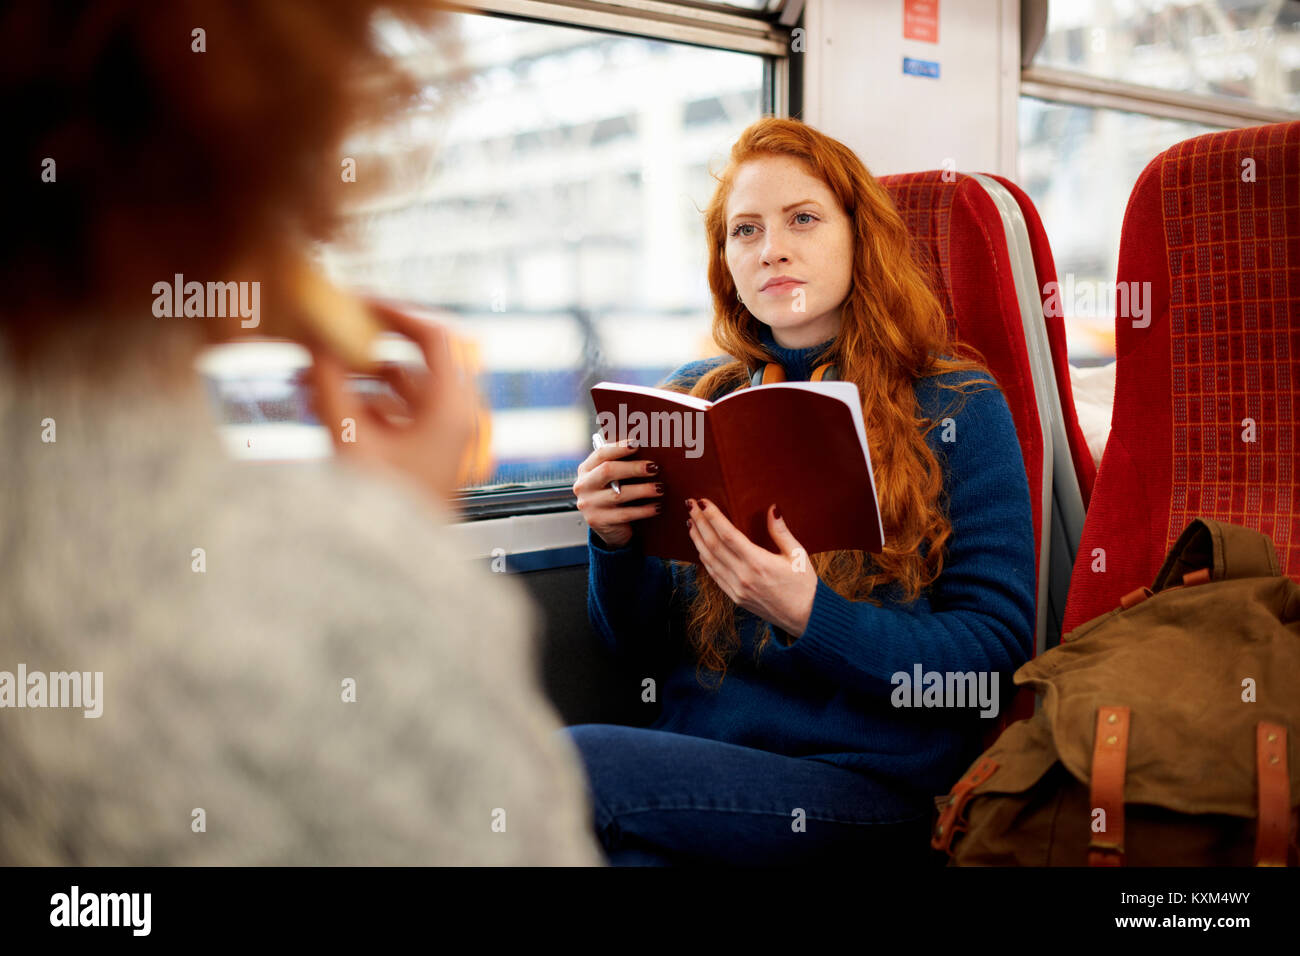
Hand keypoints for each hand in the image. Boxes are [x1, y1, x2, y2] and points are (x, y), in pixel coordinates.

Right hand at [306, 302, 477, 509]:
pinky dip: (365, 404)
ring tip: (310, 373)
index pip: (436, 336)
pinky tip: (322, 402)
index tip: (358, 300)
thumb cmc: (383, 512)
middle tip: (330, 332)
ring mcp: (445, 439)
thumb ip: (330, 381)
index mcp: (454, 409)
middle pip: (417, 360)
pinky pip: (399, 415)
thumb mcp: (347, 438)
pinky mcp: (429, 456)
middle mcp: (458, 419)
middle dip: (366, 346)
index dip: (396, 311)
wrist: (397, 571)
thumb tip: (315, 335)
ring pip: (403, 389)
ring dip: (358, 377)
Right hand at [573, 440, 663, 548]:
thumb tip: (648, 450)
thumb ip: (622, 465)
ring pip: (619, 494)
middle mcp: (583, 486)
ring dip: (643, 490)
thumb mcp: (613, 479)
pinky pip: (625, 514)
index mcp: (586, 470)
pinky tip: (657, 507)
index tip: (638, 444)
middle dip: (634, 468)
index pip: (601, 454)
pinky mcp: (598, 521)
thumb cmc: (615, 496)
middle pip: (608, 471)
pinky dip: (644, 510)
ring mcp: (589, 505)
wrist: (608, 528)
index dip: (619, 448)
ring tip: (660, 488)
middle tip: (655, 467)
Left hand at [687, 498, 817, 638]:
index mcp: (759, 563)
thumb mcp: (797, 554)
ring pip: (709, 560)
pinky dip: (705, 558)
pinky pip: (714, 575)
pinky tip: (701, 547)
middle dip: (699, 522)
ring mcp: (736, 588)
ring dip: (698, 539)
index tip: (702, 501)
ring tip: (691, 522)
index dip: (712, 517)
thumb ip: (781, 531)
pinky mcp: (735, 597)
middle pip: (713, 545)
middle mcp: (743, 576)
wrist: (804, 617)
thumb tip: (772, 508)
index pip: (728, 535)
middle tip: (689, 505)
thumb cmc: (803, 584)